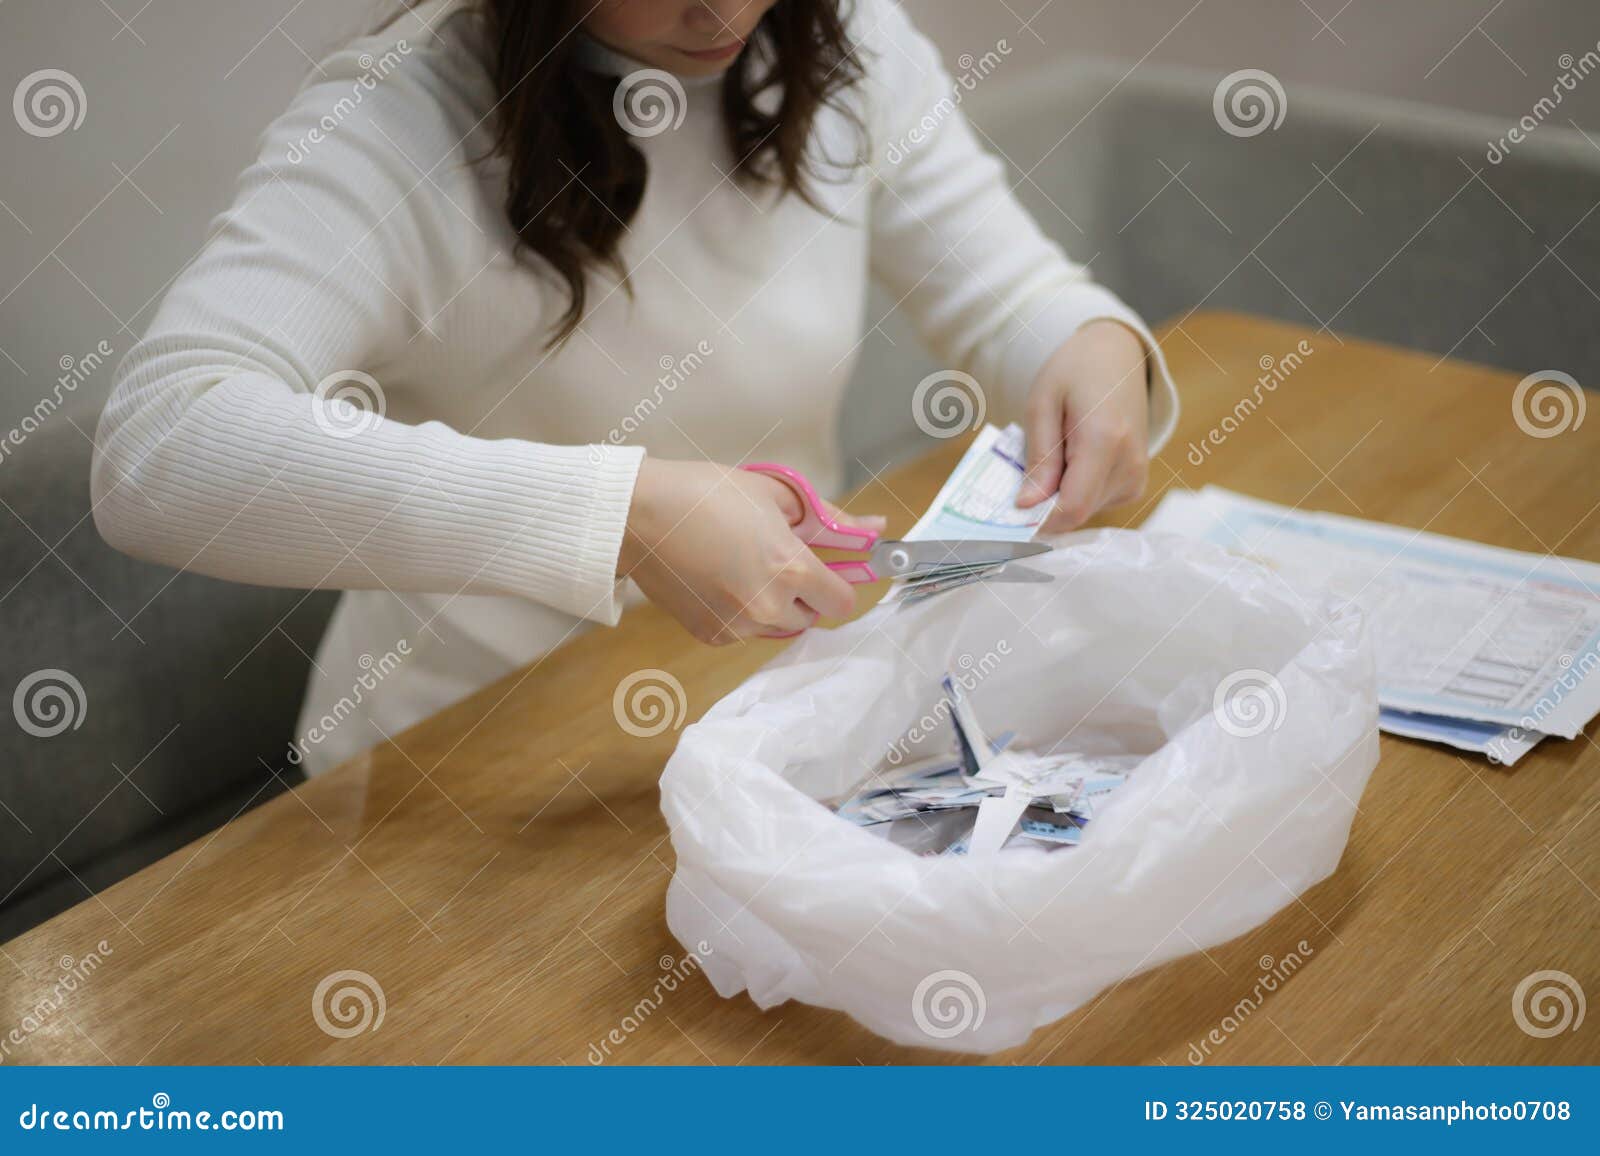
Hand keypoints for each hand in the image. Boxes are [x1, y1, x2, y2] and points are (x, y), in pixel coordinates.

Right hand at [618, 459, 885, 643]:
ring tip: (746, 565)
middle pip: (811, 617)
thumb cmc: (705, 493)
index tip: (827, 567)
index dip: (839, 582)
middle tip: (778, 558)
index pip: (842, 602)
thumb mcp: (775, 494)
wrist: (638, 515)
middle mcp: (767, 607)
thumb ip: (830, 518)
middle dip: (805, 592)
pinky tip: (722, 579)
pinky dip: (744, 612)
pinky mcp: (711, 636)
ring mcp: (737, 626)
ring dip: (776, 605)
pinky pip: (746, 632)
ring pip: (779, 627)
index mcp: (790, 569)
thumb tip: (874, 528)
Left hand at [1015, 319, 1150, 533]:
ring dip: (1060, 494)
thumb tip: (1027, 506)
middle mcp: (1130, 465)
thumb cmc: (1074, 371)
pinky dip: (1076, 489)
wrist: (1117, 356)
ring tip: (1057, 451)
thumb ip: (1038, 458)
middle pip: (1076, 513)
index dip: (1038, 519)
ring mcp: (1138, 476)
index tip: (1012, 511)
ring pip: (1084, 511)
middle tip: (1030, 465)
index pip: (1071, 508)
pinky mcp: (1136, 483)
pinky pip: (1095, 503)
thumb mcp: (1041, 405)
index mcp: (1106, 440)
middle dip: (1046, 502)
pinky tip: (1073, 458)